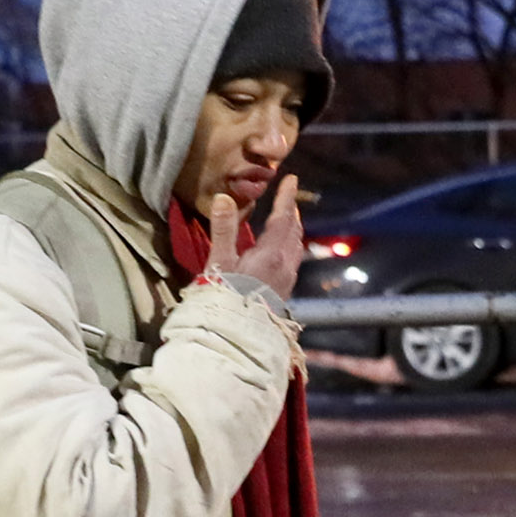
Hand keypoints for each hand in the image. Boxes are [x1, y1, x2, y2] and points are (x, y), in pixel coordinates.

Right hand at [206, 176, 305, 302]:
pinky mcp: (282, 294)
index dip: (287, 197)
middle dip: (291, 214)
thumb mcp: (219, 262)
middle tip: (288, 200)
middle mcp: (285, 266)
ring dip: (293, 231)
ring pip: (296, 249)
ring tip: (287, 223)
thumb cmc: (224, 298)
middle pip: (294, 233)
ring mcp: (286, 282)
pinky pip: (292, 262)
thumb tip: (223, 197)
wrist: (235, 337)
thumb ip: (223, 230)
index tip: (291, 179)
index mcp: (271, 254)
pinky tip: (280, 254)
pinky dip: (289, 248)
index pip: (283, 218)